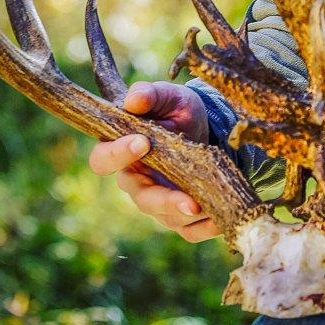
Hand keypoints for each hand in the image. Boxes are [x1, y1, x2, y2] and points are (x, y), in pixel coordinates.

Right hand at [87, 81, 220, 242]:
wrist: (204, 126)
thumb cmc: (176, 110)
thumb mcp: (168, 96)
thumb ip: (150, 94)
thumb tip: (134, 100)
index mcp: (121, 151)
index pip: (103, 160)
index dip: (118, 154)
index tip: (143, 141)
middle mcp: (136, 181)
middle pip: (141, 198)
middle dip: (165, 200)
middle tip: (188, 201)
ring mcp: (158, 201)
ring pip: (166, 217)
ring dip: (189, 214)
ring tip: (211, 206)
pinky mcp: (179, 215)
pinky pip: (189, 231)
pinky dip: (205, 227)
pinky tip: (221, 218)